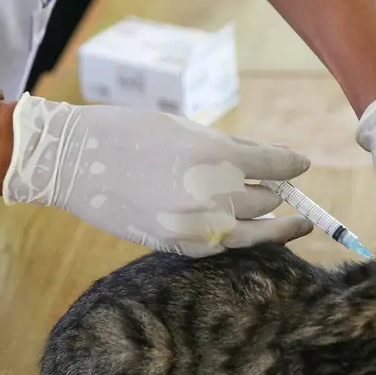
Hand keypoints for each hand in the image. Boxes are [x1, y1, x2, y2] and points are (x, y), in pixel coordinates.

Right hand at [2, 94, 312, 255]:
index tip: (301, 165)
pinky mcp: (178, 245)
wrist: (74, 162)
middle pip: (267, 199)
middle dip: (278, 192)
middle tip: (287, 190)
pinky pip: (223, 247)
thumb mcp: (187, 128)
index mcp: (215, 156)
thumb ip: (233, 147)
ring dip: (275, 225)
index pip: (275, 165)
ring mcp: (195, 224)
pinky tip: (247, 233)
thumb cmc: (130, 133)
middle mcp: (211, 194)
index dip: (293, 164)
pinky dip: (238, 239)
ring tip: (294, 224)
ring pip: (253, 231)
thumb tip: (274, 158)